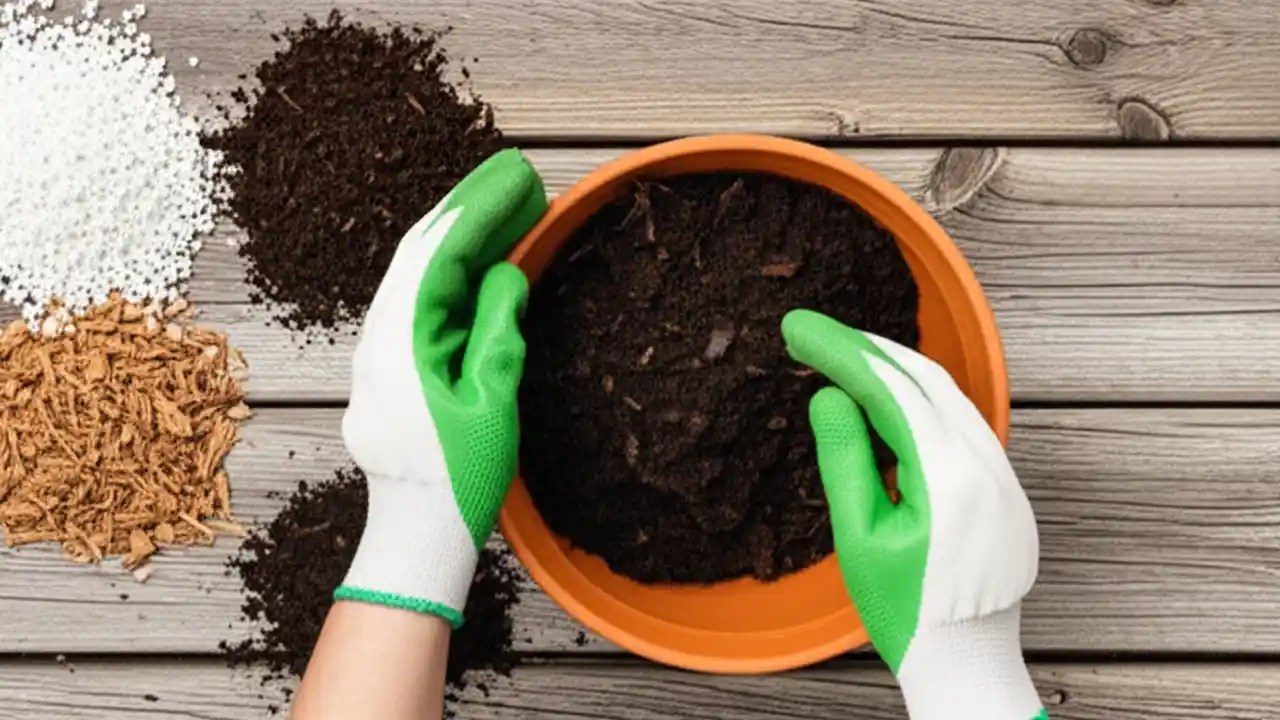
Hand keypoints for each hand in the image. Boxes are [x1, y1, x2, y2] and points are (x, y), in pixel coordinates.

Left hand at [336, 149, 546, 625]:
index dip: (478, 207)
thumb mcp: (491, 404)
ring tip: (513, 210)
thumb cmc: (454, 482)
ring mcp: (381, 353)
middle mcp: (378, 339)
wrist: (416, 538)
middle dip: (471, 210)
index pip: (437, 253)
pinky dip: (458, 278)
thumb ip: (498, 332)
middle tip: (519, 178)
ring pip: (422, 277)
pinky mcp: (393, 369)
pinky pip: (425, 306)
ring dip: (466, 240)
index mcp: (398, 342)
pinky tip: (488, 266)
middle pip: (422, 254)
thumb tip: (506, 274)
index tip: (517, 175)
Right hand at [782, 310, 1045, 719]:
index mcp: (951, 478)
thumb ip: (845, 461)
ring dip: (892, 368)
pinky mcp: (1004, 488)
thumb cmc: (907, 613)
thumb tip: (829, 396)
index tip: (796, 329)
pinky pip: (961, 421)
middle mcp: (988, 466)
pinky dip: (918, 399)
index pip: (890, 389)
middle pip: (924, 378)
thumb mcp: (858, 539)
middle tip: (811, 334)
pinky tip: (886, 399)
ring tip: (841, 355)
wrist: (966, 664)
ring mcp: (1003, 476)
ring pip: (946, 395)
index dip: (839, 351)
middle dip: (864, 348)